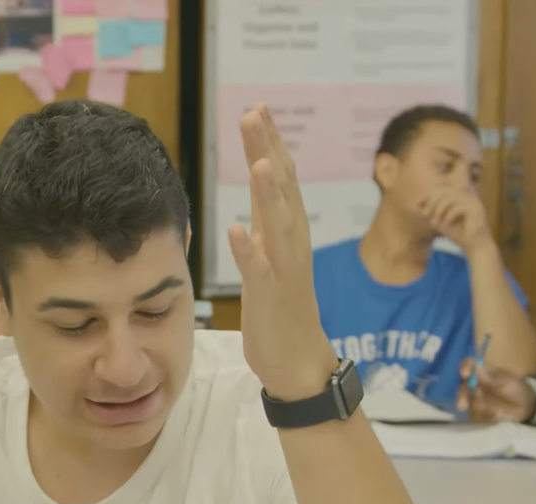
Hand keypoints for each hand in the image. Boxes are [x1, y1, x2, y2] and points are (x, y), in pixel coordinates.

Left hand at [228, 105, 338, 401]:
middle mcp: (291, 243)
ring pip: (278, 223)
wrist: (299, 363)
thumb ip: (266, 222)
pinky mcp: (271, 296)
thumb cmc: (281, 309)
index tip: (257, 109)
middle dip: (268, 149)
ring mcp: (283, 269)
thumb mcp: (270, 256)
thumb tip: (258, 191)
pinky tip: (236, 227)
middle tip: (255, 112)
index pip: (280, 178)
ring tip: (258, 160)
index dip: (269, 143)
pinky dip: (248, 249)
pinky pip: (259, 270)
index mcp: (288, 231)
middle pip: (281, 188)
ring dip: (268, 192)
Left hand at [418, 189, 491, 253]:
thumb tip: (415, 204)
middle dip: (431, 203)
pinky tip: (445, 225)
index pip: (441, 189)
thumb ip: (430, 213)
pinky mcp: (476, 209)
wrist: (474, 247)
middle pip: (444, 191)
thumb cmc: (458, 234)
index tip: (417, 206)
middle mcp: (466, 196)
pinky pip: (458, 208)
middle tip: (426, 216)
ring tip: (434, 224)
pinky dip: (448, 217)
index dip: (428, 196)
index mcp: (459, 196)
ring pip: (450, 198)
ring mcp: (472, 201)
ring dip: (438, 211)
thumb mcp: (440, 222)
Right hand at [456, 358, 535, 422]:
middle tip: (462, 406)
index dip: (465, 367)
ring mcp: (477, 398)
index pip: (470, 365)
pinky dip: (487, 417)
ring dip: (477, 408)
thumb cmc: (518, 390)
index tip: (464, 374)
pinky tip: (499, 417)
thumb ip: (490, 378)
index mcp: (484, 372)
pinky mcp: (480, 411)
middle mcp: (477, 384)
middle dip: (462, 396)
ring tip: (494, 412)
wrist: (528, 408)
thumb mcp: (508, 383)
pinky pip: (477, 415)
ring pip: (467, 402)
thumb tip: (476, 366)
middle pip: (463, 387)